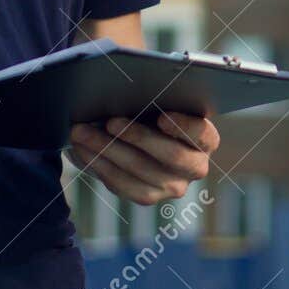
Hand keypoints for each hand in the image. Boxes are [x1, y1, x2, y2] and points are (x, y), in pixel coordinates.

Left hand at [68, 112, 217, 204]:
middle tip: (110, 121)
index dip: (183, 127)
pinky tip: (82, 150)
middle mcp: (195, 167)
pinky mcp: (148, 196)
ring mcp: (173, 186)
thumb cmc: (154, 110)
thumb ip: (155, 97)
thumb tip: (126, 92)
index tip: (161, 116)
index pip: (202, 134)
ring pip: (140, 171)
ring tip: (82, 133)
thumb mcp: (162, 101)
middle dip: (137, 137)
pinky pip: (122, 185)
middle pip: (170, 156)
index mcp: (206, 140)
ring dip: (108, 150)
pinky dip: (99, 165)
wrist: (144, 135)